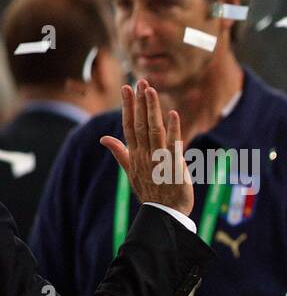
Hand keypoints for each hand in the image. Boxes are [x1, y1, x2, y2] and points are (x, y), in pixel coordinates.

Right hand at [99, 79, 194, 216]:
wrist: (164, 214)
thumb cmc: (150, 192)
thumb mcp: (131, 172)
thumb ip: (120, 153)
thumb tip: (103, 139)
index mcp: (135, 155)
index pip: (129, 126)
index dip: (127, 106)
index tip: (127, 88)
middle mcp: (144, 155)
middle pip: (140, 124)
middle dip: (139, 102)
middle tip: (140, 81)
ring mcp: (158, 160)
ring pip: (154, 130)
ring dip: (152, 109)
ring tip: (151, 90)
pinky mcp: (173, 166)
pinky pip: (173, 145)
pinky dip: (173, 129)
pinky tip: (173, 114)